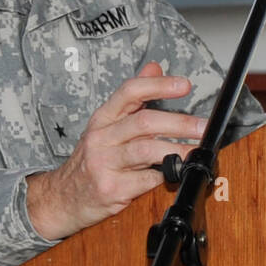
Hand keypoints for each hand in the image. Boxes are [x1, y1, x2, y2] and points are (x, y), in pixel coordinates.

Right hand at [26, 62, 206, 240]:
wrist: (63, 198)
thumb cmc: (92, 160)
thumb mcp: (106, 125)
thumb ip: (132, 98)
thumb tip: (154, 67)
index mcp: (103, 118)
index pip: (130, 92)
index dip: (159, 86)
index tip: (185, 85)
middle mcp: (102, 137)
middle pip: (144, 122)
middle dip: (179, 123)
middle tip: (203, 126)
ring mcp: (105, 163)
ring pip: (147, 150)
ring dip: (178, 150)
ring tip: (197, 152)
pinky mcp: (112, 188)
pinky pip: (147, 179)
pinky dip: (165, 176)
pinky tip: (175, 174)